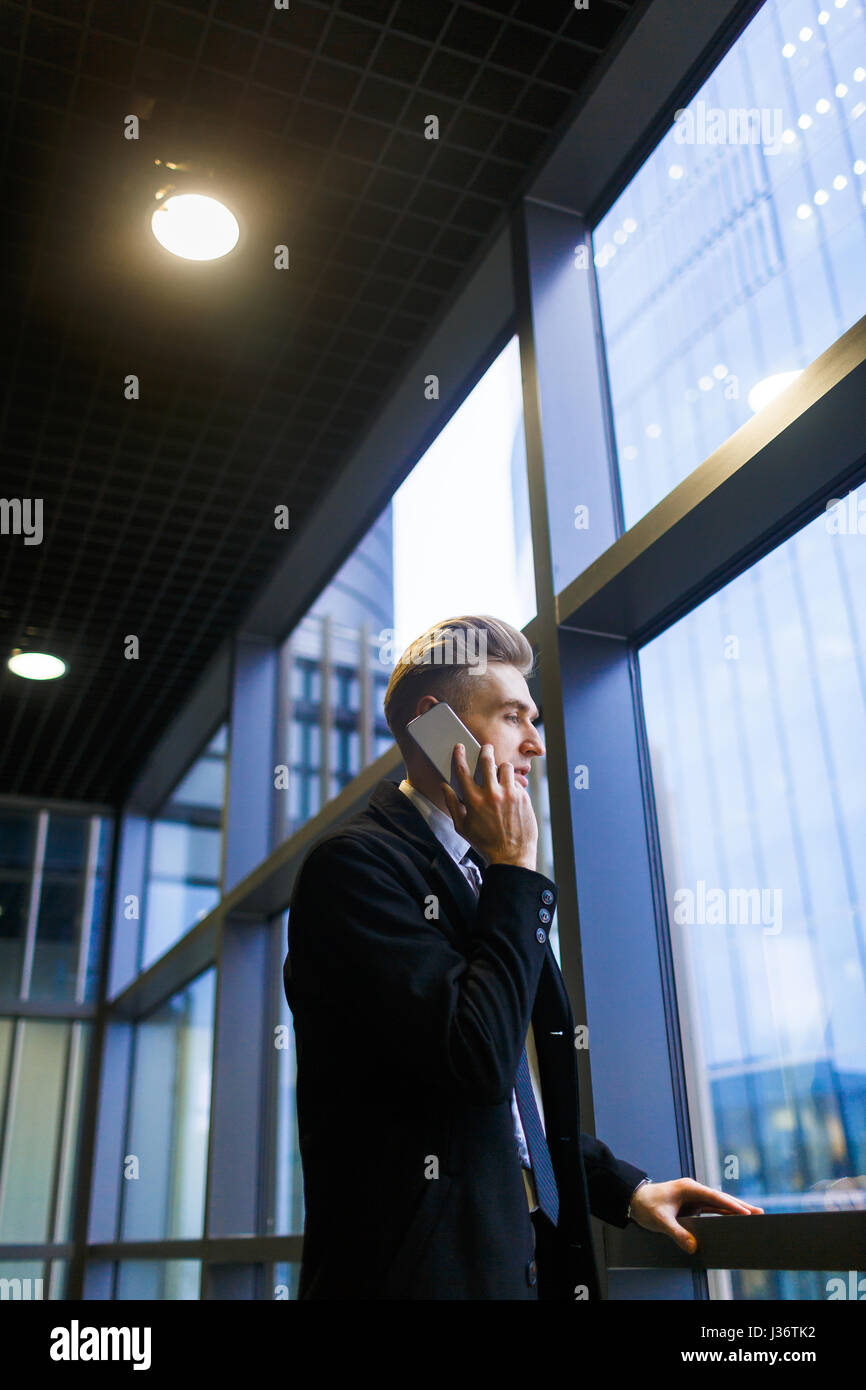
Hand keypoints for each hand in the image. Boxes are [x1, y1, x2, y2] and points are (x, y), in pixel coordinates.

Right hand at [441, 743, 537, 869]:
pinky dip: (513, 785)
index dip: (459, 756)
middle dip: (486, 751)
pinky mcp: (523, 798)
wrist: (511, 856)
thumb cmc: (485, 843)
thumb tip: (444, 787)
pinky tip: (511, 794)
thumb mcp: (462, 826)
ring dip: (502, 769)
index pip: (463, 770)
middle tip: (486, 749)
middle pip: (487, 761)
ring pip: (506, 768)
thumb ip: (452, 804)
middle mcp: (491, 794)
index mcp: (473, 800)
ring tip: (501, 775)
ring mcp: (509, 795)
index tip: (460, 747)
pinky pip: (518, 782)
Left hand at [628, 1178, 763, 1253]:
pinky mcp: (691, 1206)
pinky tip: (734, 1220)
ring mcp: (693, 1198)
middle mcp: (694, 1191)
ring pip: (718, 1204)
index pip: (715, 1197)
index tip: (747, 1212)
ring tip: (753, 1216)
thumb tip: (694, 1247)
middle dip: (740, 1205)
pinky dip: (723, 1214)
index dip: (731, 1205)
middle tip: (760, 1213)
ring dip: (734, 1210)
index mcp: (689, 1188)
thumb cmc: (646, 1204)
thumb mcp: (660, 1220)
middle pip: (721, 1199)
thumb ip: (677, 1233)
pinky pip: (711, 1210)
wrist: (633, 1199)